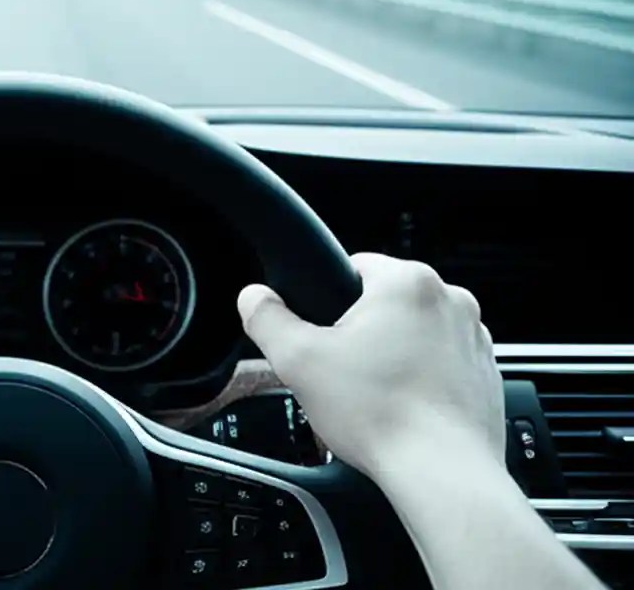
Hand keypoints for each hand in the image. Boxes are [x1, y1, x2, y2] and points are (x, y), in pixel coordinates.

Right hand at [236, 253, 503, 478]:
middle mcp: (450, 300)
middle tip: (342, 373)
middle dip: (360, 334)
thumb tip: (254, 298)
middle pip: (383, 304)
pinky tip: (402, 409)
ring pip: (412, 335)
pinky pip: (440, 364)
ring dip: (391, 356)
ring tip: (374, 396)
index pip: (352, 266)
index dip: (325, 302)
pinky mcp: (485, 373)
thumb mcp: (298, 361)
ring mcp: (474, 337)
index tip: (321, 338)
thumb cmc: (381, 415)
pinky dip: (419, 381)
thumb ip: (266, 319)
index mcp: (407, 281)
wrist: (441, 472)